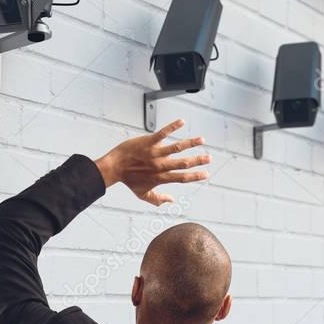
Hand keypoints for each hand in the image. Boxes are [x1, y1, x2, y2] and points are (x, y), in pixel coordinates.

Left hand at [93, 120, 209, 206]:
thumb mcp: (142, 194)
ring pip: (176, 148)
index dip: (195, 176)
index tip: (206, 174)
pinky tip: (182, 122)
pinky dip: (172, 127)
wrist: (114, 168)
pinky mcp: (148, 142)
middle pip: (183, 163)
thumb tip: (172, 201)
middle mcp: (160, 166)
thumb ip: (158, 199)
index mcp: (160, 178)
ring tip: (202, 140)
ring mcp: (155, 153)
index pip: (182, 178)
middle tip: (209, 157)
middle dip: (198, 160)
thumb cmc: (128, 181)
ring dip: (190, 143)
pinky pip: (162, 133)